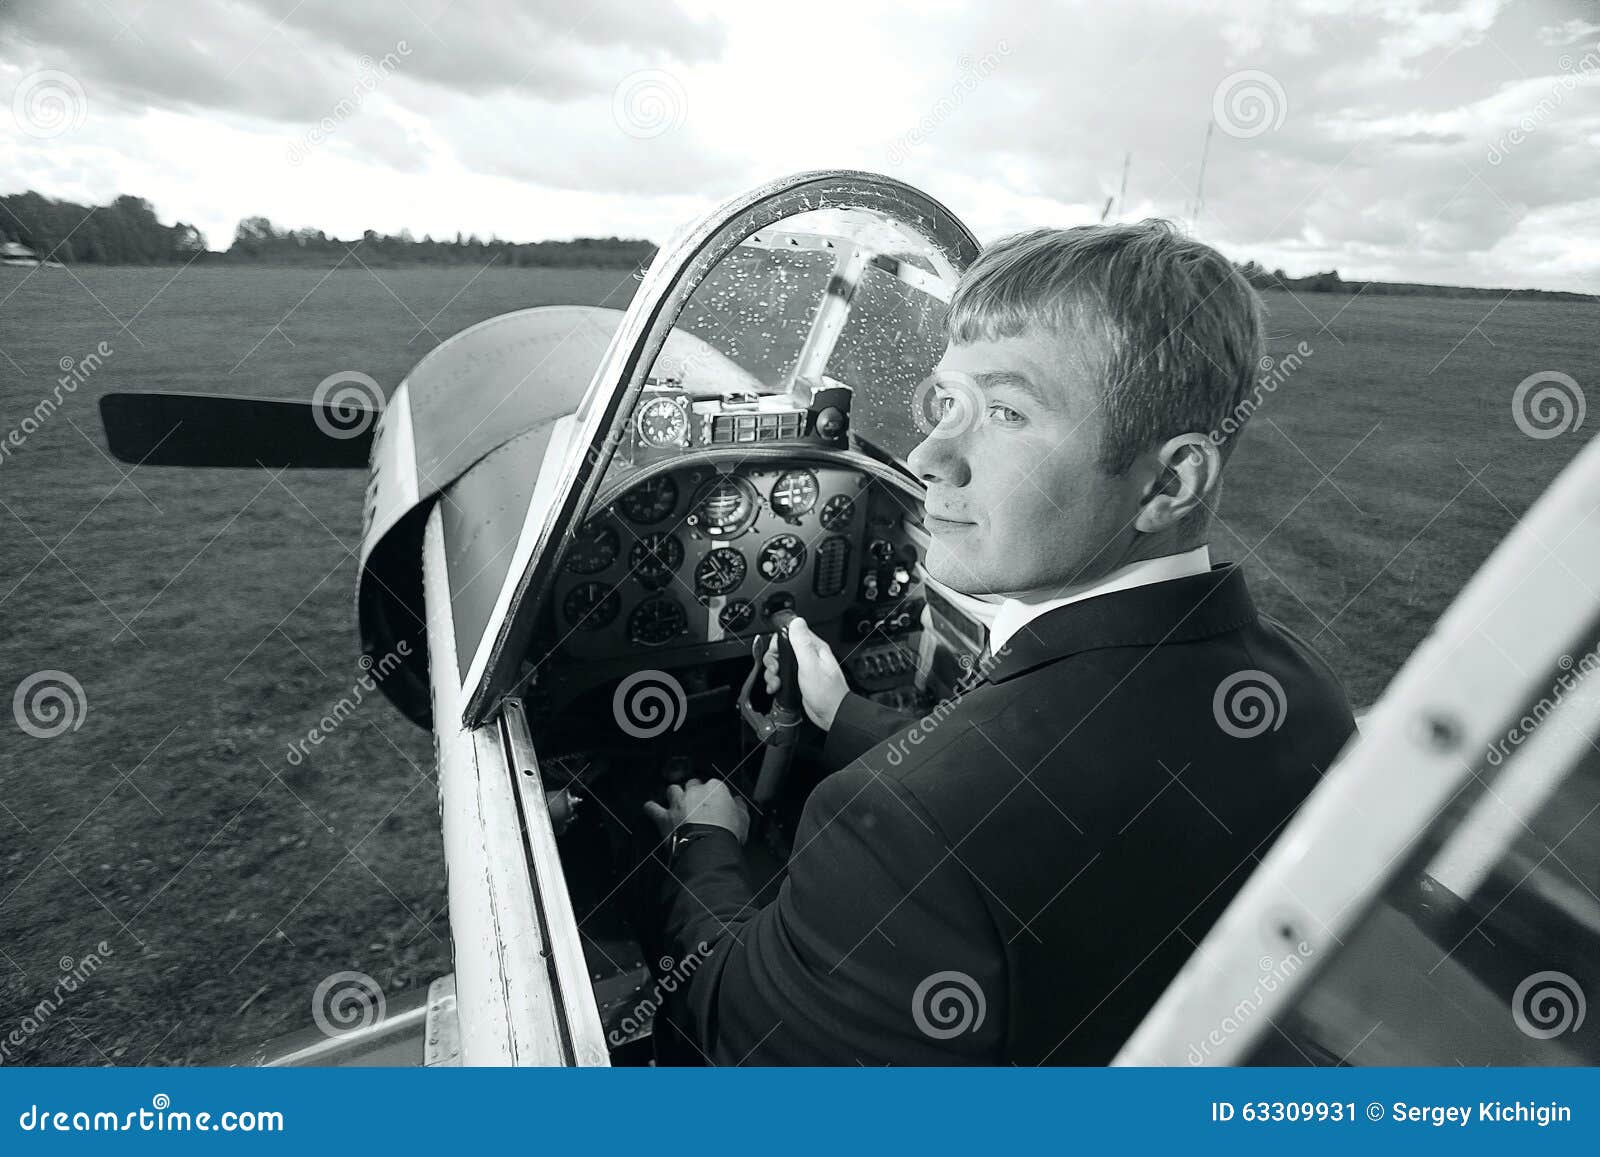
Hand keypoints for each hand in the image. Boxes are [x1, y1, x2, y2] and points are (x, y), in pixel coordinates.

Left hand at [644, 778, 750, 844]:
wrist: (708, 848)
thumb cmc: (726, 833)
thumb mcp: (743, 820)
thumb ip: (740, 808)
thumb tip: (738, 802)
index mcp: (715, 789)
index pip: (713, 785)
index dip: (713, 794)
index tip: (714, 802)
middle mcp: (694, 792)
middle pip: (692, 784)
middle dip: (693, 792)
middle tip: (697, 803)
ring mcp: (678, 804)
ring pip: (672, 790)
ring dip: (673, 795)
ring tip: (675, 801)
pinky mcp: (665, 817)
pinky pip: (653, 808)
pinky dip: (651, 808)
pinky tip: (650, 808)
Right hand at [763, 616, 848, 730]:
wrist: (832, 715)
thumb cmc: (827, 693)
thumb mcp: (811, 665)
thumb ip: (802, 643)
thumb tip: (797, 621)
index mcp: (814, 647)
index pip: (790, 633)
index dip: (778, 642)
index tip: (775, 655)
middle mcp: (808, 656)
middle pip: (781, 649)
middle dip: (772, 660)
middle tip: (775, 671)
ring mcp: (803, 668)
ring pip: (779, 663)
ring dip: (772, 673)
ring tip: (775, 683)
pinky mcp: (798, 679)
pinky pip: (782, 675)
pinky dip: (775, 681)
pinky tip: (776, 687)